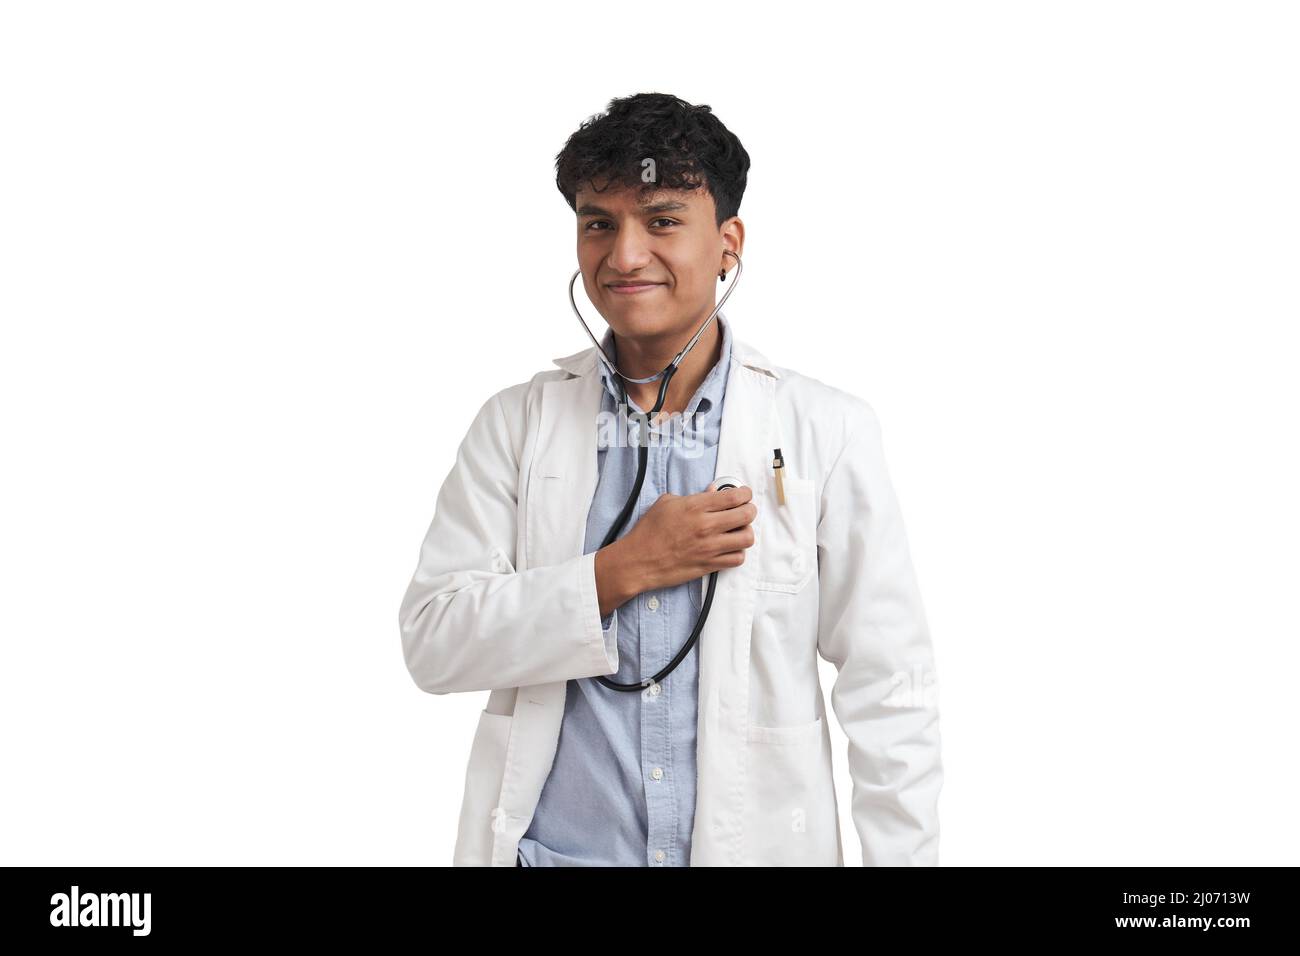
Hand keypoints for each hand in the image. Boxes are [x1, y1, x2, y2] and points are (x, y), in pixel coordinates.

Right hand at [595, 482, 756, 613]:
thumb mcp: (667, 503)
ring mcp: (709, 547)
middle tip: (745, 511)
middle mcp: (706, 526)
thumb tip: (712, 491)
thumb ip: (693, 496)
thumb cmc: (649, 532)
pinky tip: (729, 548)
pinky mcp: (709, 565)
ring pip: (746, 538)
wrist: (638, 561)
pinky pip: (737, 559)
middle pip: (746, 515)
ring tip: (738, 531)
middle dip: (750, 510)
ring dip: (746, 532)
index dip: (745, 494)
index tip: (745, 494)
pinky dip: (738, 553)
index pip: (734, 497)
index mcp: (696, 507)